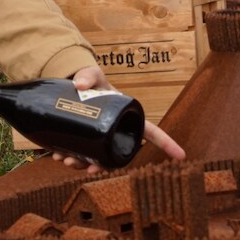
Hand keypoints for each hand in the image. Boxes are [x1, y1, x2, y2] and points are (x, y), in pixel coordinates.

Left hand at [49, 67, 186, 172]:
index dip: (167, 143)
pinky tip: (58, 156)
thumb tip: (79, 85)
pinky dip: (71, 159)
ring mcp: (101, 138)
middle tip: (77, 164)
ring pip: (96, 158)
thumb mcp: (92, 75)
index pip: (152, 132)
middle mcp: (117, 131)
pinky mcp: (87, 140)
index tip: (181, 156)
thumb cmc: (91, 81)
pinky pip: (83, 156)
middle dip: (99, 165)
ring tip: (64, 160)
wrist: (74, 87)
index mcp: (127, 117)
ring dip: (80, 164)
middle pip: (115, 154)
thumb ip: (87, 75)